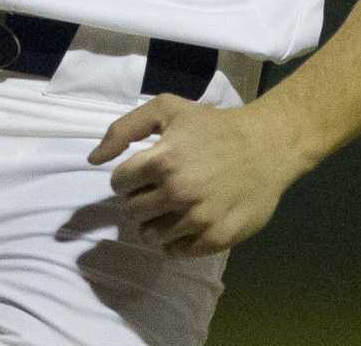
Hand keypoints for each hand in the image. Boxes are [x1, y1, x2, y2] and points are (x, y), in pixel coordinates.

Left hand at [87, 95, 304, 257]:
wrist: (266, 147)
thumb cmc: (213, 126)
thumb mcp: (166, 109)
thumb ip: (124, 129)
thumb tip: (94, 159)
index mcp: (162, 160)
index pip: (119, 183)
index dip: (125, 178)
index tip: (138, 175)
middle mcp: (178, 192)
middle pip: (132, 211)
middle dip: (137, 201)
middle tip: (154, 191)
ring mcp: (198, 219)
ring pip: (151, 235)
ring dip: (153, 223)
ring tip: (168, 208)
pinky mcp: (216, 238)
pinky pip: (177, 252)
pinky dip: (173, 242)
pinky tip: (182, 224)